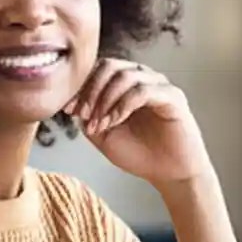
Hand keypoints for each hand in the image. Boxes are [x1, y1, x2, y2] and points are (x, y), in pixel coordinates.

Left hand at [63, 58, 211, 187]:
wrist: (169, 175)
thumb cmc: (141, 154)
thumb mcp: (103, 136)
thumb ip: (88, 116)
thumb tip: (73, 101)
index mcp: (126, 85)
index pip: (98, 70)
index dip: (80, 87)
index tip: (69, 109)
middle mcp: (143, 79)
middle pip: (109, 66)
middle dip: (91, 90)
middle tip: (83, 115)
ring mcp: (158, 86)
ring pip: (124, 75)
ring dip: (105, 100)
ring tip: (100, 124)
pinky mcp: (172, 97)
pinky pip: (142, 90)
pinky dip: (122, 106)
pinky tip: (115, 122)